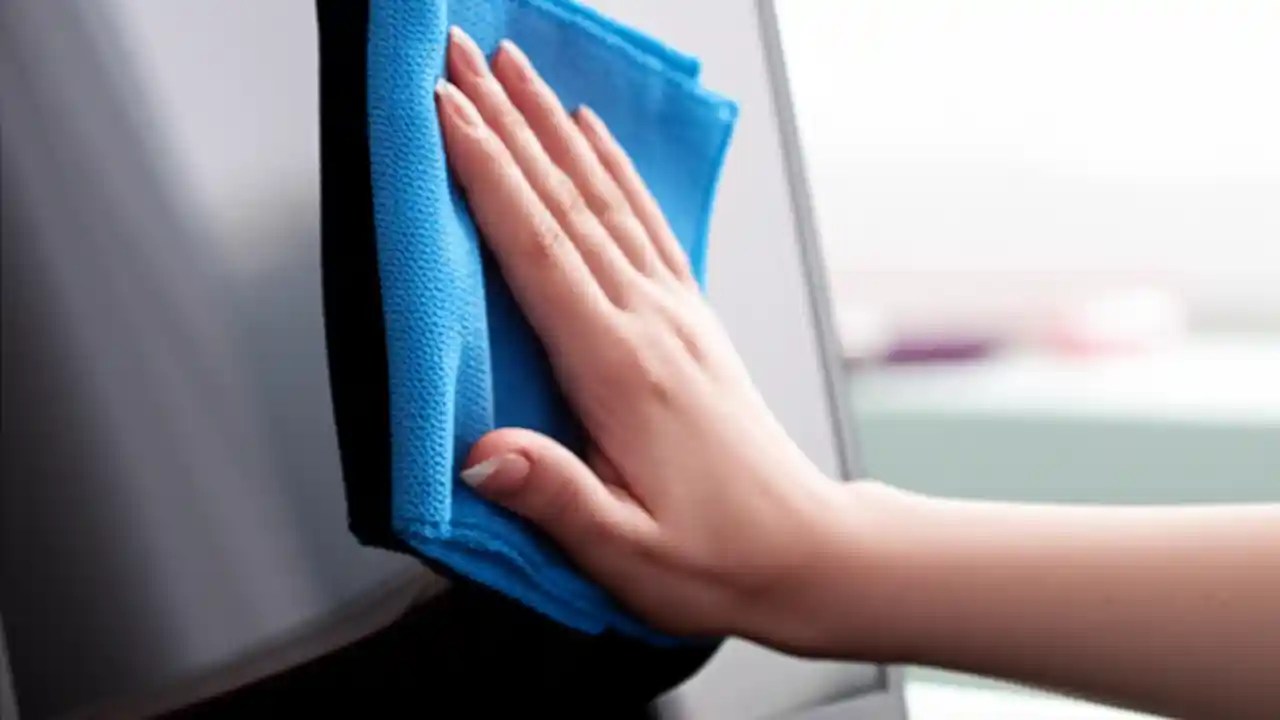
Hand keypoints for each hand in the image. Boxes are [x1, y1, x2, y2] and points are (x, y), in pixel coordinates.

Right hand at [435, 27, 873, 650]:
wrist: (805, 551)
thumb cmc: (717, 557)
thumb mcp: (627, 552)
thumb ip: (554, 497)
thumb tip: (480, 453)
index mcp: (620, 369)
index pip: (538, 251)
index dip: (486, 175)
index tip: (445, 111)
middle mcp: (650, 322)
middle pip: (564, 200)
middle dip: (506, 120)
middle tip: (461, 55)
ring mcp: (674, 312)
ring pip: (603, 197)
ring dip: (553, 126)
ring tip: (515, 69)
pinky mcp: (689, 318)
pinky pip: (646, 222)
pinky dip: (614, 168)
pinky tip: (593, 134)